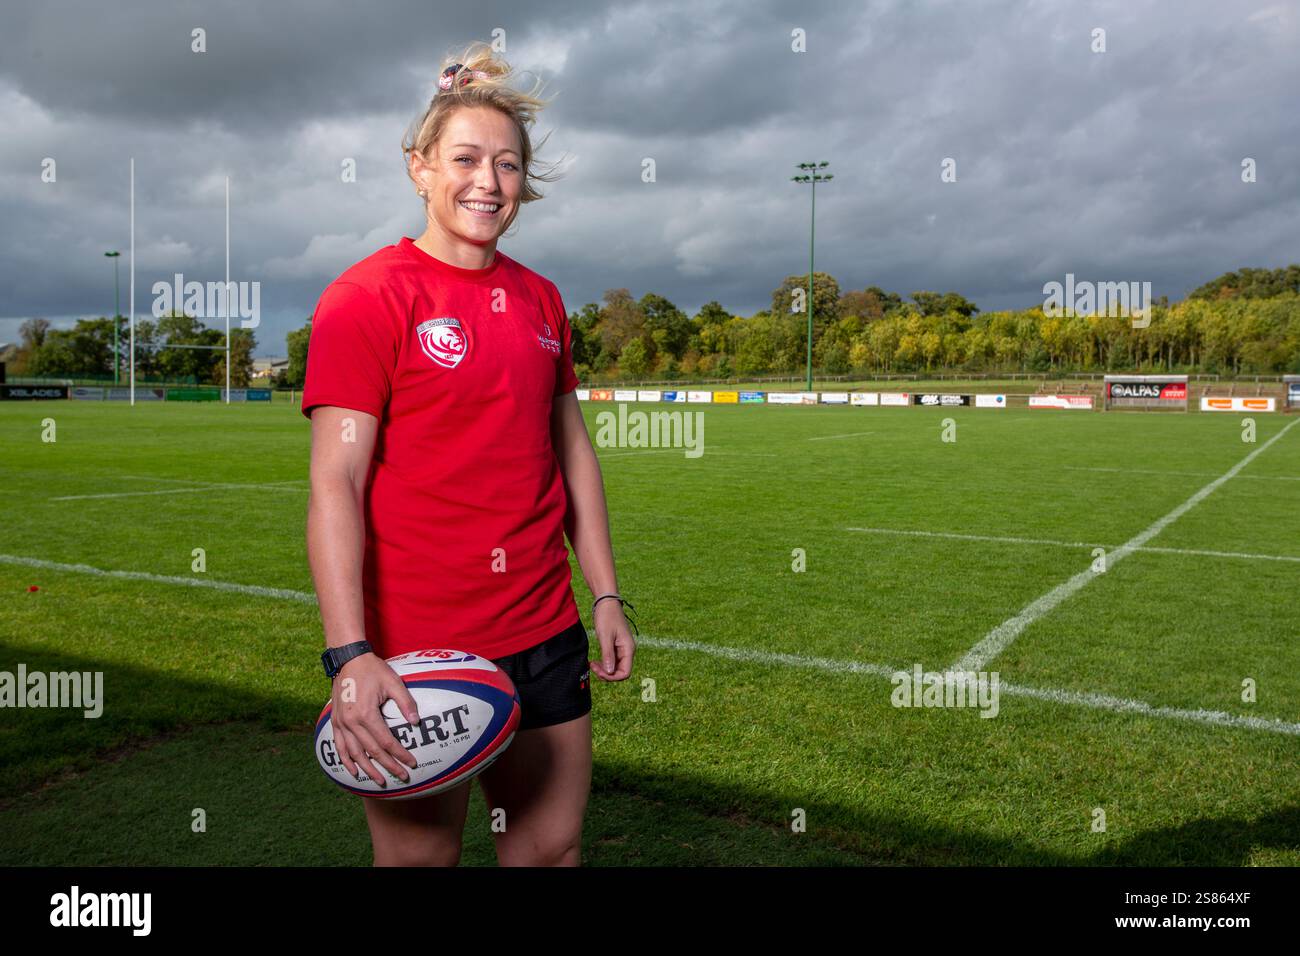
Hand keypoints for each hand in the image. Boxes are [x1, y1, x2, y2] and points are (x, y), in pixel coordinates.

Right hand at [329, 653, 420, 787]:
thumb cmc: (373, 669)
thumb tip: (416, 721)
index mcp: (366, 714)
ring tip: (380, 781)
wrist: (348, 659)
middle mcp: (351, 722)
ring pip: (354, 754)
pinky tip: (354, 772)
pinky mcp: (335, 722)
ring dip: (368, 770)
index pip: (386, 742)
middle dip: (388, 766)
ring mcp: (341, 723)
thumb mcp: (393, 682)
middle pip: (372, 752)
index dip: (400, 754)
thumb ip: (405, 702)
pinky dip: (346, 761)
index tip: (412, 763)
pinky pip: (339, 746)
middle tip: (402, 777)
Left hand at [591, 599, 635, 680]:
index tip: (598, 671)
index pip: (625, 673)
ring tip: (592, 664)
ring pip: (615, 667)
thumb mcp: (605, 636)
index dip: (612, 676)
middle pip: (620, 672)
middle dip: (607, 674)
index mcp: (628, 649)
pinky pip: (612, 661)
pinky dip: (604, 663)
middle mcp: (627, 651)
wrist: (606, 602)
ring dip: (604, 670)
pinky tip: (595, 662)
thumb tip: (609, 672)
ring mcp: (622, 649)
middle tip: (593, 667)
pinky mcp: (616, 646)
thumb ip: (608, 655)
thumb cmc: (607, 617)